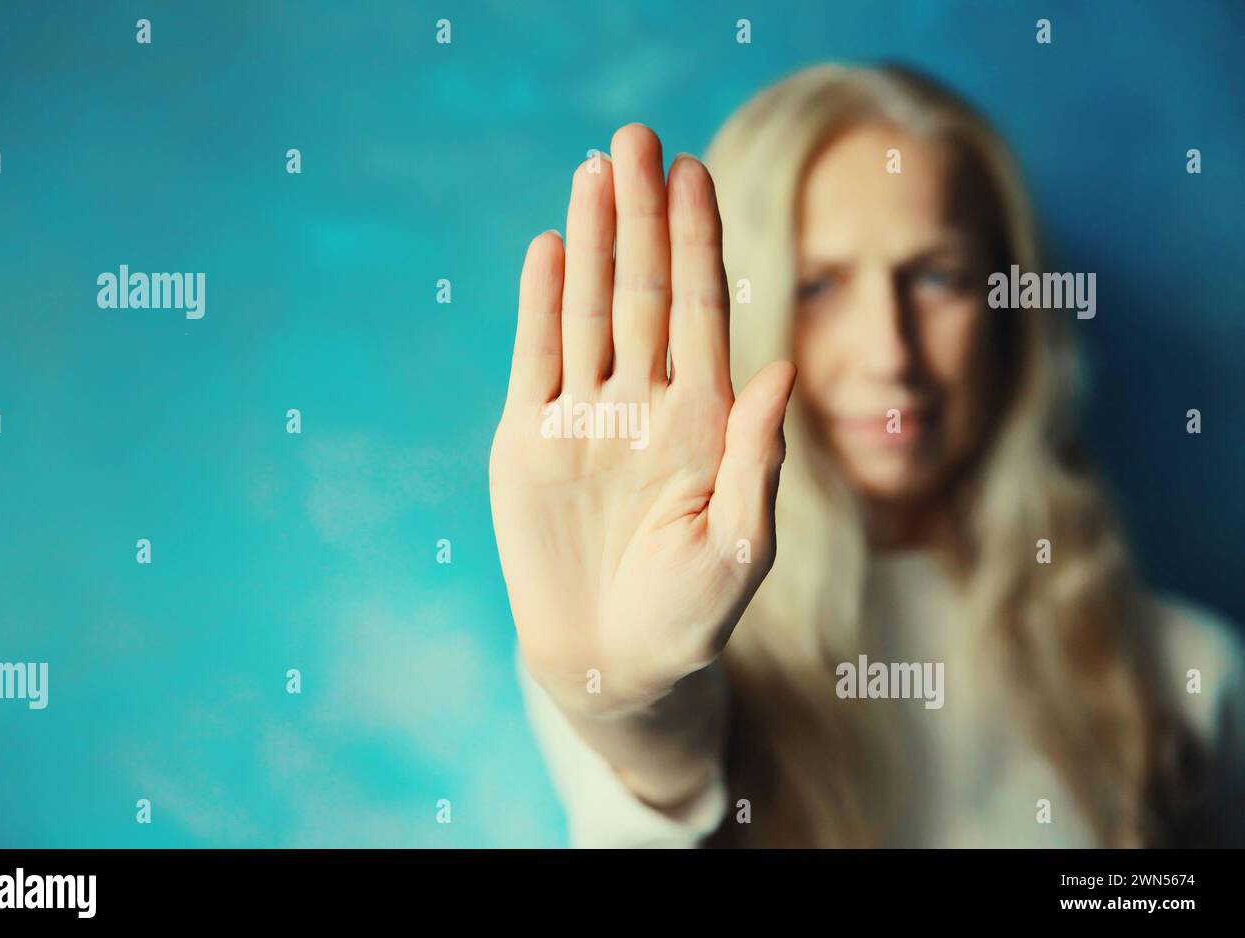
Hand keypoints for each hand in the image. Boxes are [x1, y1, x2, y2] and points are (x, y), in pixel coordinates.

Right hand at [490, 124, 795, 718]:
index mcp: (703, 420)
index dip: (697, 245)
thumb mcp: (741, 545)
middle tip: (637, 138)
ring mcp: (583, 417)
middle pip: (642, 292)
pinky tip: (549, 249)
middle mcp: (644, 403)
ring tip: (593, 172)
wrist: (614, 663)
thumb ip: (756, 458)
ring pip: (587, 311)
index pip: (700, 313)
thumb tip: (781, 371)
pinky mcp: (528, 440)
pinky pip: (535, 360)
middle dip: (641, 218)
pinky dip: (541, 306)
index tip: (696, 173)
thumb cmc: (691, 616)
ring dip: (589, 242)